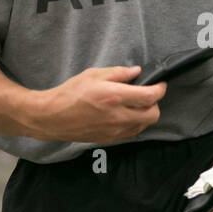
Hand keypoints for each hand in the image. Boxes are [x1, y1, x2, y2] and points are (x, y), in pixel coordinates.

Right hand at [28, 66, 166, 143]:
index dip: (160, 89)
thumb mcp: (94, 74)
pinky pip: (132, 133)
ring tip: (134, 104)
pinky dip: (135, 123)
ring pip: (144, 125)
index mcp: (115, 97)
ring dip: (145, 114)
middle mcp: (118, 116)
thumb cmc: (70, 93)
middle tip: (147, 94)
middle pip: (153, 115)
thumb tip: (136, 72)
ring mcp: (115, 131)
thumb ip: (119, 73)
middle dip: (155, 104)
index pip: (150, 97)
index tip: (159, 84)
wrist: (52, 117)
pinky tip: (125, 114)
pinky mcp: (110, 139)